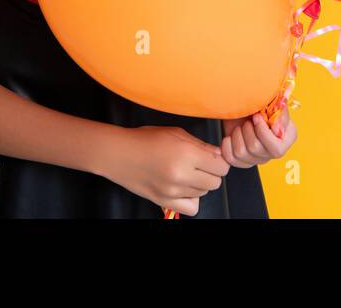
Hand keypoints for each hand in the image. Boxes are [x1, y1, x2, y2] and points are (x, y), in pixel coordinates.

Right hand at [101, 125, 230, 216]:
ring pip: (204, 193)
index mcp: (186, 154)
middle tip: (200, 164)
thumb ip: (201, 145)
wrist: (119, 154)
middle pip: (215, 182)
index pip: (221, 166)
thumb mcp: (176, 133)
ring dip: (200, 183)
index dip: (219, 160)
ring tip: (186, 172)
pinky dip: (192, 199)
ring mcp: (173, 191)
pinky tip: (184, 188)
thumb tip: (219, 154)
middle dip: (211, 172)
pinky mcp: (165, 201)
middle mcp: (181, 174)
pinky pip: (192, 207)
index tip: (213, 157)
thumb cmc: (145, 139)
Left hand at [220, 109, 296, 167]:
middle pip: (255, 148)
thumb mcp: (271, 101)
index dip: (263, 133)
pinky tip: (232, 136)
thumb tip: (278, 127)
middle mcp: (273, 151)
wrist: (243, 106)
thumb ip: (279, 112)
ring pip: (241, 152)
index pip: (276, 149)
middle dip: (247, 129)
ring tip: (241, 126)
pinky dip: (227, 144)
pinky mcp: (242, 161)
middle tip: (248, 120)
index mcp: (286, 139)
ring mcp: (257, 158)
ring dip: (237, 134)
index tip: (256, 117)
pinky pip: (230, 158)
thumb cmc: (258, 103)